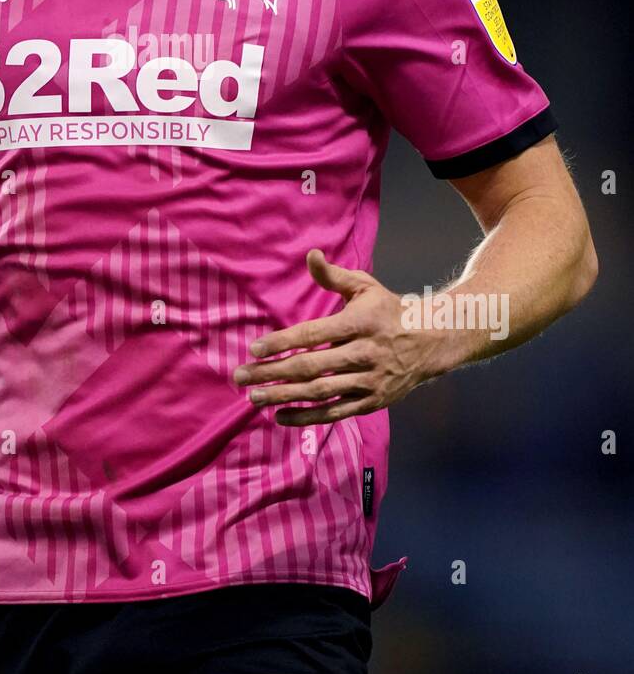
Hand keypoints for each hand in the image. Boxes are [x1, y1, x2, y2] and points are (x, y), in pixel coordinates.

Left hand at [232, 249, 443, 424]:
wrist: (432, 342)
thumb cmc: (388, 310)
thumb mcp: (365, 287)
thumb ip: (333, 276)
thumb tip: (310, 255)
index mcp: (359, 323)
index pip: (312, 334)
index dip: (282, 342)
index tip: (254, 348)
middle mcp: (363, 354)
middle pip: (311, 367)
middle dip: (272, 373)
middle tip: (241, 376)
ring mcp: (369, 381)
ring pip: (320, 392)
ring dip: (284, 396)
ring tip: (254, 397)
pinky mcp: (372, 401)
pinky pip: (335, 413)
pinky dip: (308, 417)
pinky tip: (281, 416)